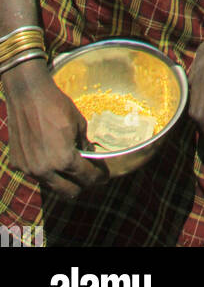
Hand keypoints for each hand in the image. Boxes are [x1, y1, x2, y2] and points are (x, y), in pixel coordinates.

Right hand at [3, 58, 107, 197]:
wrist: (28, 94)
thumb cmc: (57, 105)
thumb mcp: (79, 123)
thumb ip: (84, 144)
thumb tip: (90, 155)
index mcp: (64, 160)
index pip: (86, 177)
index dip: (98, 178)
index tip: (103, 176)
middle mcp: (45, 170)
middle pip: (69, 192)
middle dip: (82, 185)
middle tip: (88, 175)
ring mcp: (29, 169)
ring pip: (51, 185)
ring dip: (62, 179)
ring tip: (69, 167)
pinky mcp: (17, 163)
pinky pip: (35, 174)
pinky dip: (45, 169)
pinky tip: (49, 156)